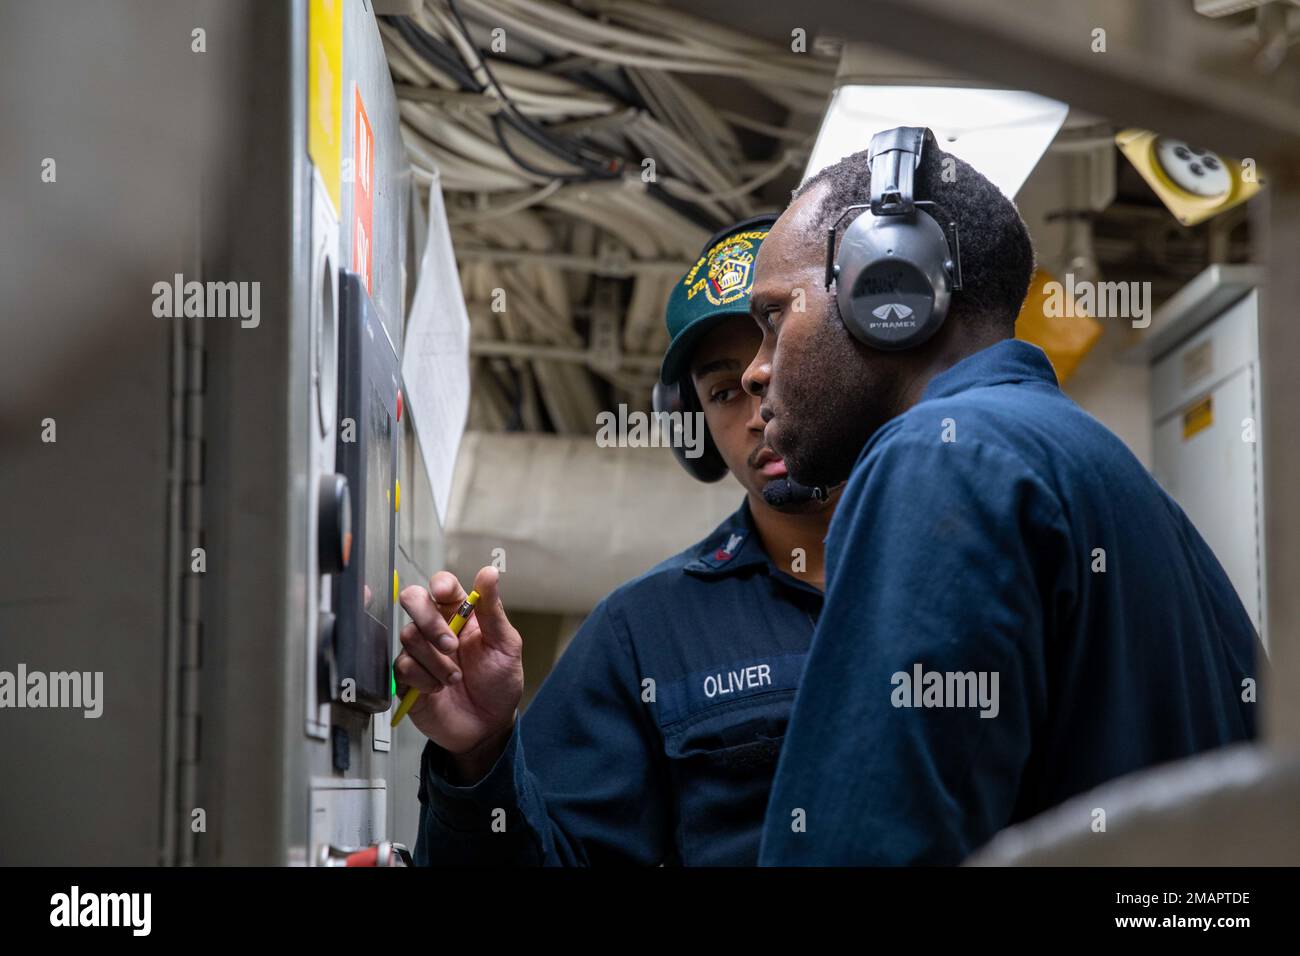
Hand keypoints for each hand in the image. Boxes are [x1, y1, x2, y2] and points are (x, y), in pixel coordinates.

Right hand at [394, 566, 522, 775]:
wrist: (488, 726)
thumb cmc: (499, 682)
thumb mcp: (505, 645)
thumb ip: (493, 610)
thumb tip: (488, 572)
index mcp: (461, 614)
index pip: (442, 585)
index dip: (439, 584)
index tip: (443, 592)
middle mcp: (436, 628)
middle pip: (413, 600)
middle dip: (429, 621)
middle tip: (452, 646)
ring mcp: (419, 652)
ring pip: (409, 636)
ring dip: (437, 661)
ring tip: (456, 678)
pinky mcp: (406, 677)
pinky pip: (403, 667)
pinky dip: (425, 679)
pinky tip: (439, 690)